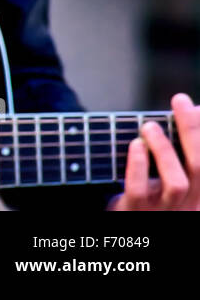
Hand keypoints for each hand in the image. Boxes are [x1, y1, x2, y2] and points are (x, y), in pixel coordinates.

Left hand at [108, 93, 199, 209]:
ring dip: (165, 150)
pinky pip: (139, 189)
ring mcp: (164, 210)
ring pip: (176, 182)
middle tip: (180, 101)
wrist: (127, 220)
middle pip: (199, 168)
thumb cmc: (152, 193)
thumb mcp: (173, 171)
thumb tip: (196, 108)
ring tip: (149, 126)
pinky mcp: (137, 210)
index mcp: (198, 191)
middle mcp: (189, 203)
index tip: (197, 105)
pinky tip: (135, 145)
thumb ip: (182, 145)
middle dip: (192, 131)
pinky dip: (138, 166)